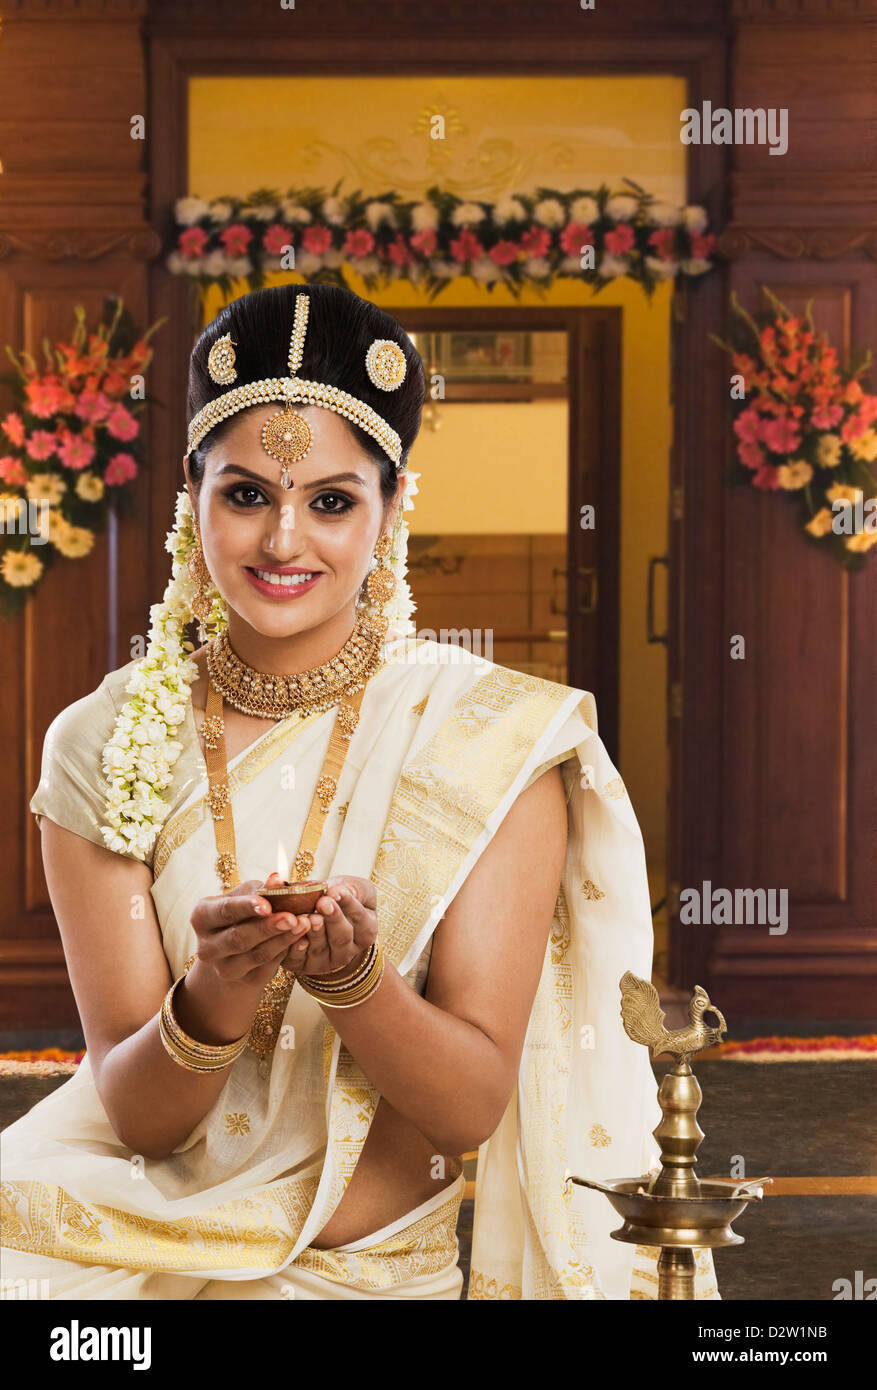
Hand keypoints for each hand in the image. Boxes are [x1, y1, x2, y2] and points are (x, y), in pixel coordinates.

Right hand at [189, 878, 307, 991]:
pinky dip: (286, 951)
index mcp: (202, 917)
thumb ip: (260, 888)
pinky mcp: (245, 981)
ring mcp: (224, 968)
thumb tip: (277, 879)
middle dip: (267, 927)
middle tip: (292, 917)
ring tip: (304, 924)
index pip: (224, 911)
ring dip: (283, 939)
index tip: (266, 905)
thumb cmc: (240, 913)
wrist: (233, 951)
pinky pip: (269, 966)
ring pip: (256, 955)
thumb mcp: (244, 896)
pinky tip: (301, 939)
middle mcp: (207, 947)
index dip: (245, 907)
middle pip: (239, 938)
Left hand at [280, 875, 378, 977]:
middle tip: (323, 903)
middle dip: (332, 919)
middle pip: (342, 937)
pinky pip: (299, 959)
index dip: (348, 904)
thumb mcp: (355, 888)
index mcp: (365, 931)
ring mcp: (326, 962)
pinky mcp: (303, 965)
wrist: (319, 912)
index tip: (336, 891)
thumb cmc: (340, 898)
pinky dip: (295, 947)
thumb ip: (354, 889)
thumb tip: (340, 892)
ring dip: (313, 933)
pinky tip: (294, 935)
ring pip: (320, 949)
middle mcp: (348, 951)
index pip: (360, 919)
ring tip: (308, 917)